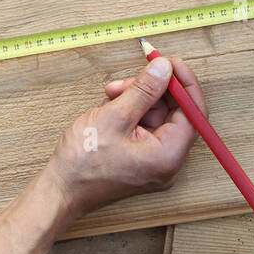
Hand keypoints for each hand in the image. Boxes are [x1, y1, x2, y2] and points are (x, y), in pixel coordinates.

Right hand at [43, 56, 204, 218]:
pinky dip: (130, 112)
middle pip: (173, 113)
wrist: (61, 190)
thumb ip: (144, 90)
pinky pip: (144, 127)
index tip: (170, 63)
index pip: (193, 112)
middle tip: (129, 79)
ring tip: (110, 95)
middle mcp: (167, 161)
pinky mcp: (140, 159)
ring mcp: (154, 161)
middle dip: (151, 91)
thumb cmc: (84, 163)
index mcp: (168, 155)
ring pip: (156, 116)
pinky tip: (110, 107)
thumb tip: (165, 68)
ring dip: (136, 99)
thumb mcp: (114, 116)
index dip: (183, 84)